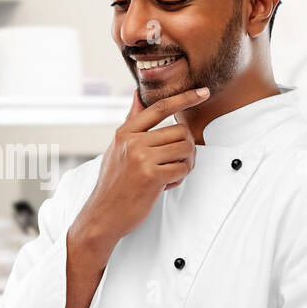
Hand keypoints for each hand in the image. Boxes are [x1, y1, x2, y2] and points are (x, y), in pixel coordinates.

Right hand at [72, 87, 208, 249]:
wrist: (103, 215)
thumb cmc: (113, 183)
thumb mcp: (116, 148)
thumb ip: (131, 122)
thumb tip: (137, 95)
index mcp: (124, 133)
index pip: (160, 107)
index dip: (185, 98)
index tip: (203, 92)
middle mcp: (132, 142)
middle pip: (180, 131)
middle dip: (186, 148)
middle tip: (177, 163)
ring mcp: (141, 158)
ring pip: (185, 149)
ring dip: (186, 163)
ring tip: (171, 173)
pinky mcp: (151, 176)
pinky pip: (182, 169)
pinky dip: (179, 179)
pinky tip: (164, 185)